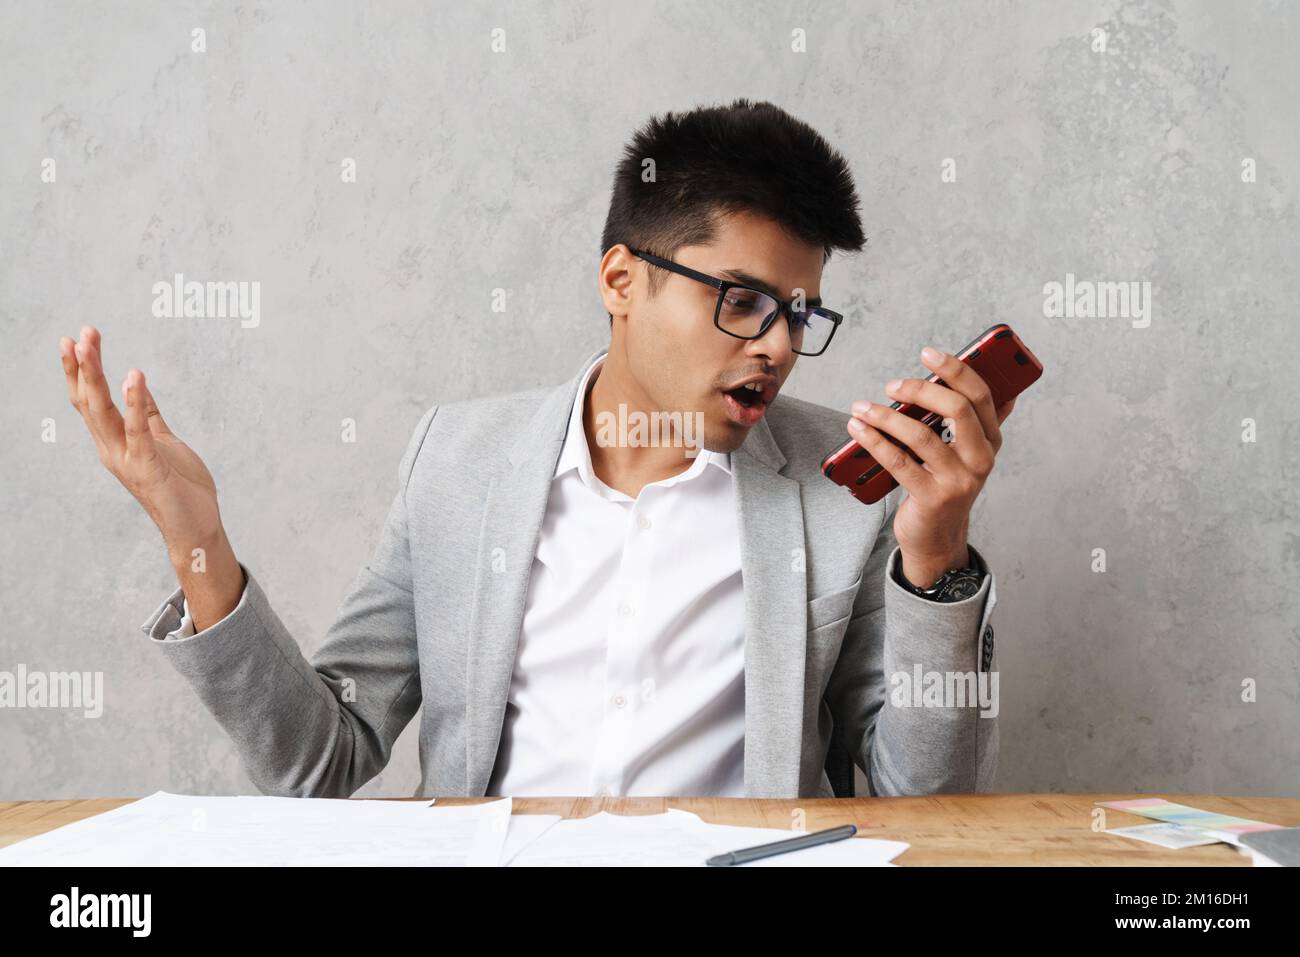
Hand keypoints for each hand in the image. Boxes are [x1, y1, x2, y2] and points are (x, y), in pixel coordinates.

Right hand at [60, 326, 242, 629]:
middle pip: (89, 401)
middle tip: (80, 332)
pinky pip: (139, 432)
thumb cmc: (180, 486)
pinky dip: (135, 404)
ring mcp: (128, 460)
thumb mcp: (163, 442)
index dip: (80, 371)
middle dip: (83, 366)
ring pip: (103, 413)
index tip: (74, 339)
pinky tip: (134, 377)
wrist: (197, 527)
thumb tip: (141, 390)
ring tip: (92, 346)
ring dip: (98, 377)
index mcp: (115, 441)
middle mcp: (113, 449)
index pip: (89, 400)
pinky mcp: (149, 468)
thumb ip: (151, 417)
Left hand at [846, 346, 1016, 587]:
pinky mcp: (932, 498)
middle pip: (957, 410)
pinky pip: (898, 462)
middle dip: (920, 390)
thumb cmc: (946, 485)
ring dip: (886, 416)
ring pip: (921, 436)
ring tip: (861, 407)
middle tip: (891, 384)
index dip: (955, 370)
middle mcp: (981, 459)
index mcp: (991, 440)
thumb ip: (978, 423)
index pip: (980, 395)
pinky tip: (857, 429)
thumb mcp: (967, 453)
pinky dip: (874, 441)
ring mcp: (958, 481)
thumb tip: (1004, 388)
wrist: (938, 536)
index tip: (928, 353)